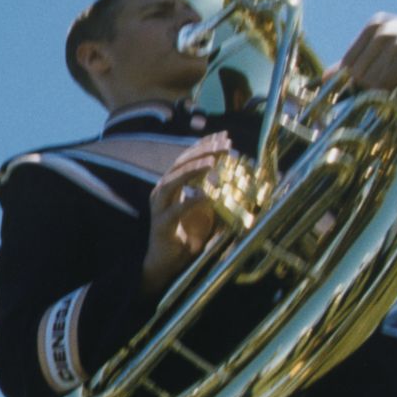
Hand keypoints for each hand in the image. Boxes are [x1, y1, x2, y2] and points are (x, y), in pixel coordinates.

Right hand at [142, 134, 232, 295]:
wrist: (169, 260)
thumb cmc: (188, 232)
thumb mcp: (206, 206)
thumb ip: (214, 189)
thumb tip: (236, 173)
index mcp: (172, 183)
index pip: (187, 158)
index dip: (205, 145)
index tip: (224, 136)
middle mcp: (163, 191)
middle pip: (180, 164)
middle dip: (203, 152)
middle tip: (224, 144)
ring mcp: (160, 207)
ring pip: (173, 181)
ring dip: (193, 169)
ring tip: (213, 161)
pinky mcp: (161, 224)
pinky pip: (176, 210)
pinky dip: (192, 201)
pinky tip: (207, 195)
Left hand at [337, 14, 396, 108]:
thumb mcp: (392, 58)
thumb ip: (361, 66)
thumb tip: (324, 79)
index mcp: (375, 26)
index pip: (347, 65)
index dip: (354, 84)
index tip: (364, 94)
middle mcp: (381, 28)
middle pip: (355, 76)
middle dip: (370, 91)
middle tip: (394, 91)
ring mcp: (395, 39)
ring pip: (368, 82)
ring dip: (385, 94)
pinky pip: (384, 85)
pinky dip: (394, 94)